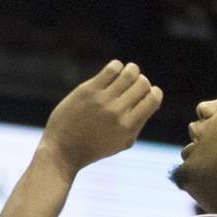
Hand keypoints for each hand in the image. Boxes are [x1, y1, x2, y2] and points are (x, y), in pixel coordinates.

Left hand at [41, 61, 164, 175]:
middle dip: (141, 81)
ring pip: (129, 73)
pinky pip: (111, 69)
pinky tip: (112, 72)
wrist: (62, 150)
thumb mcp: (122, 143)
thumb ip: (137, 123)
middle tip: (132, 85)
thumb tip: (148, 99)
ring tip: (125, 73)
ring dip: (131, 70)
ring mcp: (102, 100)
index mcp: (129, 126)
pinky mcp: (87, 91)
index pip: (153, 98)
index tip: (144, 94)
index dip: (153, 92)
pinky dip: (116, 66)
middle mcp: (118, 112)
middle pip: (142, 83)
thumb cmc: (93, 147)